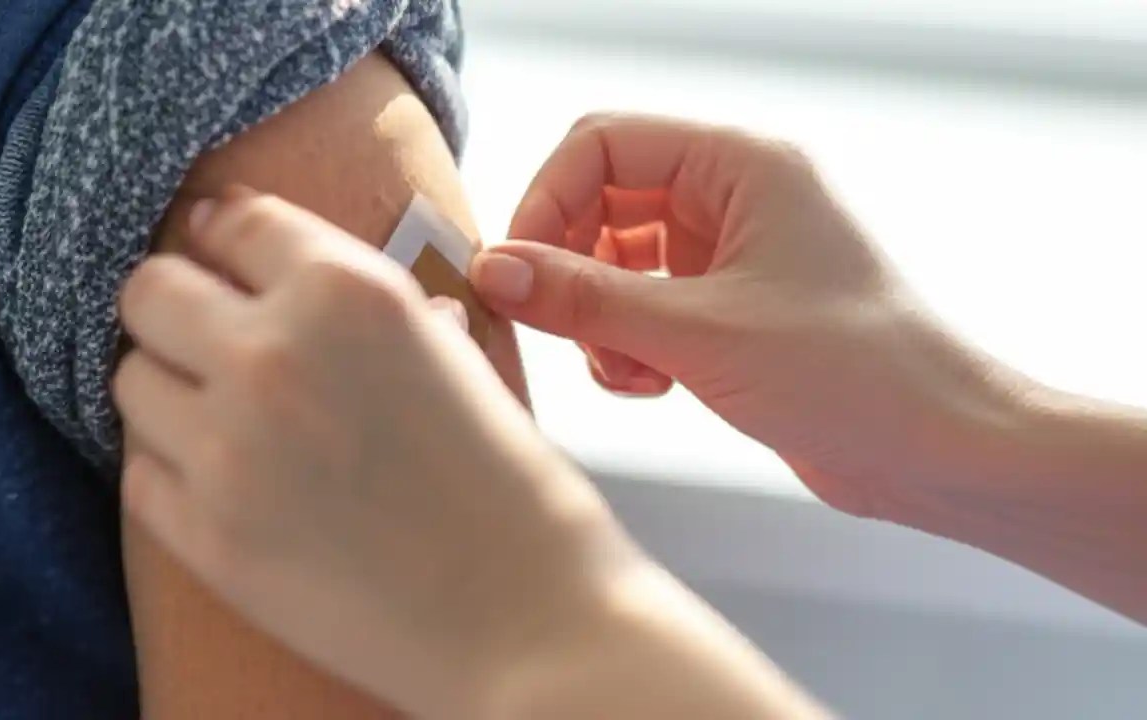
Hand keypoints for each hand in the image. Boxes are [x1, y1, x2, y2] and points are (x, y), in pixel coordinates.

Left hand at [114, 191, 638, 716]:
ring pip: (132, 380)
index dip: (222, 233)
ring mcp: (228, 450)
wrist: (523, 613)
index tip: (215, 247)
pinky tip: (228, 481)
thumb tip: (295, 273)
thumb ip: (360, 305)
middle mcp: (273, 355)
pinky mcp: (206, 536)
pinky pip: (140, 472)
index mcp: (347, 291)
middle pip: (150, 291)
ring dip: (170, 389)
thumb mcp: (447, 355)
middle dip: (175, 305)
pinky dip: (173, 470)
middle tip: (204, 333)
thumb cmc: (504, 482)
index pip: (234, 221)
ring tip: (222, 415)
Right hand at [471, 114, 1033, 517]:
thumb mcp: (698, 333)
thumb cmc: (852, 373)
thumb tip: (492, 269)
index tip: (516, 271)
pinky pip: (645, 306)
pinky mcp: (731, 309)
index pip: (604, 143)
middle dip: (573, 268)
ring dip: (600, 317)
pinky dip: (629, 344)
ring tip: (627, 368)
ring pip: (618, 261)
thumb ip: (584, 298)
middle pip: (604, 201)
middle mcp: (736, 196)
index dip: (547, 200)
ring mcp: (734, 254)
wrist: (937, 450)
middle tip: (559, 327)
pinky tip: (653, 384)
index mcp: (742, 164)